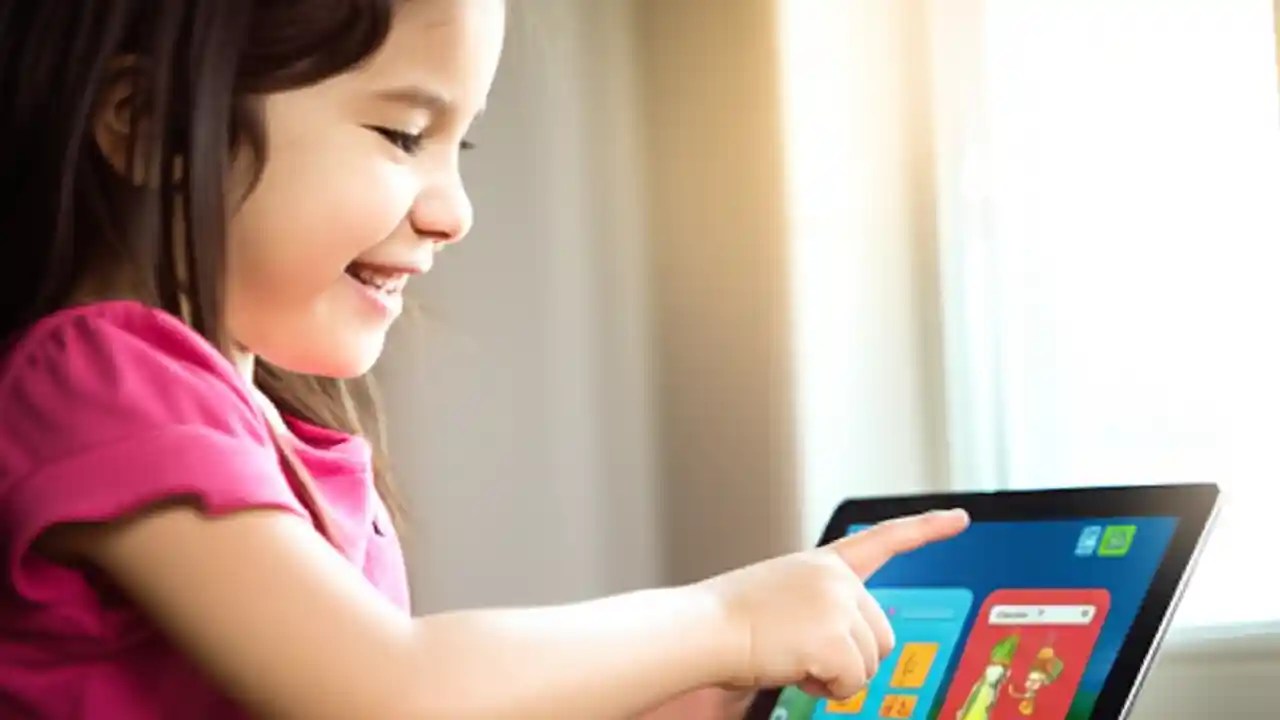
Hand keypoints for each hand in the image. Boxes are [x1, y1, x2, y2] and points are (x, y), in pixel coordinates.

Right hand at [699, 509, 968, 701]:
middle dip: (850, 657)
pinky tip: (794, 668)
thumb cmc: (730, 621)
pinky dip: (825, 688)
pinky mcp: (837, 637)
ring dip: (835, 675)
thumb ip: (821, 610)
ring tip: (791, 656)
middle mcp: (838, 579)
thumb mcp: (783, 599)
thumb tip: (847, 653)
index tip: (960, 518)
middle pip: (881, 636)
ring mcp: (839, 604)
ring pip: (869, 664)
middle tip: (803, 653)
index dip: (928, 528)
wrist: (703, 628)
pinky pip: (852, 682)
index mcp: (823, 564)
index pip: (885, 538)